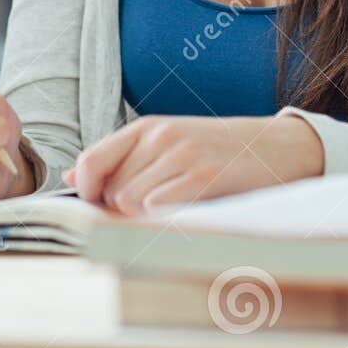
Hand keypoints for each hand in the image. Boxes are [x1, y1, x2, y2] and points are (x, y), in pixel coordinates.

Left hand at [63, 114, 324, 214]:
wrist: (276, 146)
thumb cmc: (216, 151)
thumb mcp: (167, 144)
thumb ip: (121, 159)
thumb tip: (72, 177)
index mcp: (146, 128)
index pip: (90, 161)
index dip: (86, 191)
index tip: (101, 205)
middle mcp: (160, 137)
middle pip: (110, 190)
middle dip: (122, 209)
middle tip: (153, 208)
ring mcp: (182, 155)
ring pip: (130, 202)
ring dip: (144, 217)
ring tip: (172, 209)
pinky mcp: (203, 176)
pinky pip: (158, 208)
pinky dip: (164, 219)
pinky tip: (185, 213)